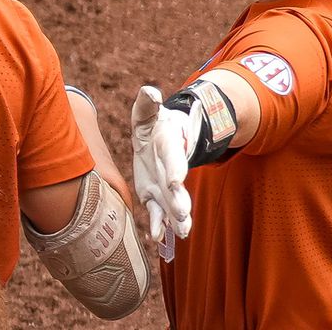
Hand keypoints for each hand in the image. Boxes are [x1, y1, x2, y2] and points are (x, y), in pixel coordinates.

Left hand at [131, 85, 196, 243]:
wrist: (164, 139)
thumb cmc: (154, 124)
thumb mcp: (148, 111)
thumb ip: (148, 103)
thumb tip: (149, 92)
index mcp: (169, 147)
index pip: (173, 159)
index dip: (175, 169)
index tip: (176, 181)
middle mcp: (170, 170)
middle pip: (176, 187)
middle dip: (180, 201)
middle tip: (183, 215)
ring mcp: (164, 185)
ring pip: (172, 205)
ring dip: (176, 219)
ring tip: (182, 233)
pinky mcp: (154, 195)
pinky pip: (157, 212)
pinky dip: (159, 225)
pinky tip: (158, 239)